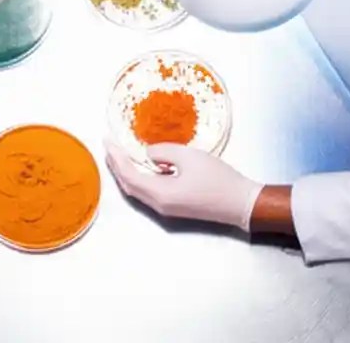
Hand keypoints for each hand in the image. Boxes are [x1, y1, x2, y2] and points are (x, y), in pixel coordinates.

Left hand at [105, 141, 263, 230]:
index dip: (116, 157)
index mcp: (160, 194)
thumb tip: (149, 154)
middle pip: (129, 185)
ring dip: (127, 171)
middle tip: (110, 147)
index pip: (128, 175)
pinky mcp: (176, 207)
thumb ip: (163, 152)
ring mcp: (167, 208)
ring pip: (138, 190)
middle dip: (116, 165)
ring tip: (121, 154)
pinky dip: (141, 177)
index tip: (108, 141)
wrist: (241, 203)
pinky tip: (145, 165)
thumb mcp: (189, 157)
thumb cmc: (218, 180)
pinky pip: (150, 191)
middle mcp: (159, 205)